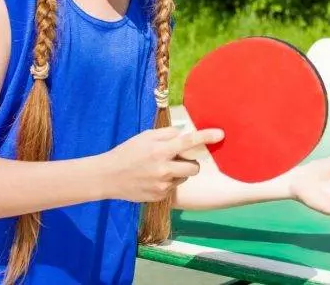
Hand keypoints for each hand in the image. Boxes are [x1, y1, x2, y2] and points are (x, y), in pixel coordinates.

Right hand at [100, 127, 223, 202]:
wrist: (108, 176)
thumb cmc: (127, 152)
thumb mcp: (144, 136)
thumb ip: (166, 134)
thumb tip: (183, 133)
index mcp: (160, 150)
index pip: (188, 141)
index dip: (206, 136)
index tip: (221, 134)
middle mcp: (164, 169)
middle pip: (194, 167)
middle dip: (191, 163)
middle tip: (179, 159)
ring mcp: (162, 185)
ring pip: (184, 177)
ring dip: (178, 172)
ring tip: (160, 169)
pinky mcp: (160, 197)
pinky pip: (173, 187)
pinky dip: (168, 183)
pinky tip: (152, 179)